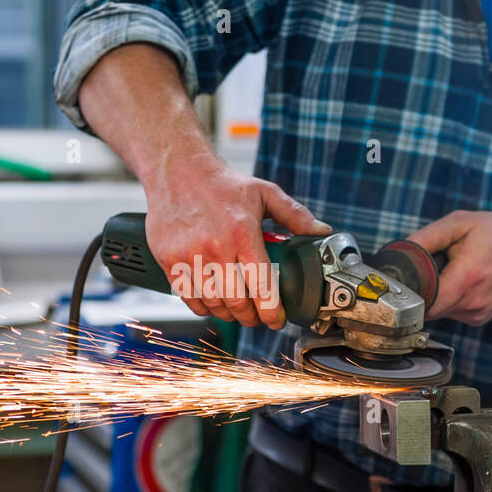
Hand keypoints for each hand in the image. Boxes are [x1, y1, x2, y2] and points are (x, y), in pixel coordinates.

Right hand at [145, 155, 329, 328]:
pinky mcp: (169, 260)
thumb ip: (295, 215)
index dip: (271, 311)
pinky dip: (203, 307)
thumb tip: (322, 231)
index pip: (261, 285)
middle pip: (236, 301)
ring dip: (228, 314)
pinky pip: (188, 297)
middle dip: (251, 317)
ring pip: (212, 303)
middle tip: (258, 317)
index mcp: (242, 232)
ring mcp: (189, 255)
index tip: (277, 320)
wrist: (177, 171)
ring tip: (237, 311)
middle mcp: (215, 247)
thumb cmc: (222, 184)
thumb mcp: (264, 192)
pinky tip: (213, 303)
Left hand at [407, 211, 491, 324]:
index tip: (405, 279)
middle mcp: (471, 304)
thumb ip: (426, 237)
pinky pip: (452, 311)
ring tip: (453, 271)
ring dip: (437, 293)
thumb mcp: (460, 224)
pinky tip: (463, 280)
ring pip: (439, 310)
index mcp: (465, 280)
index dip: (408, 293)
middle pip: (427, 308)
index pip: (421, 303)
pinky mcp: (479, 319)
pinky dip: (450, 298)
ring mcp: (476, 315)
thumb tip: (399, 252)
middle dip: (422, 289)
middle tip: (430, 269)